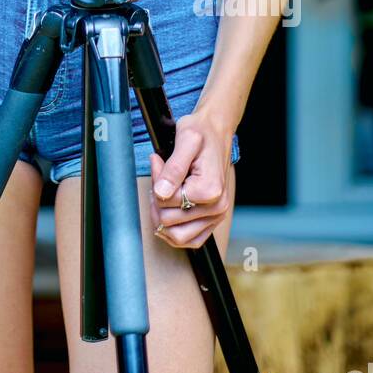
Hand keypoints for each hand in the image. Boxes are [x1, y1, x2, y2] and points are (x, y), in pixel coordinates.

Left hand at [148, 110, 234, 249]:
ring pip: (177, 237)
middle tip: (159, 176)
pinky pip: (190, 240)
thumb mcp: (185, 139)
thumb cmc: (201, 132)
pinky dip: (174, 231)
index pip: (167, 202)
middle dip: (156, 198)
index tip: (157, 162)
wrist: (216, 132)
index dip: (155, 183)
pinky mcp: (212, 220)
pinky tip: (167, 211)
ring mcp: (216, 217)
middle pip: (169, 221)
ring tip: (163, 193)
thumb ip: (173, 168)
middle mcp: (217, 208)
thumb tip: (161, 193)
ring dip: (162, 217)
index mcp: (210, 190)